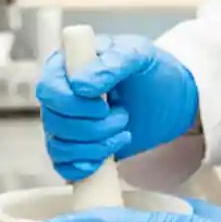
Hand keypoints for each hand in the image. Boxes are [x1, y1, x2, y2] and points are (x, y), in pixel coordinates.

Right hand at [35, 35, 197, 181]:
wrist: (172, 100)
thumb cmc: (152, 71)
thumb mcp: (140, 56)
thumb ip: (112, 63)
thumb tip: (80, 85)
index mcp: (68, 66)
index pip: (48, 89)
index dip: (72, 104)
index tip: (104, 106)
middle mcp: (61, 94)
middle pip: (53, 121)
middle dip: (91, 127)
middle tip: (122, 116)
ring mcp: (66, 123)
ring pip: (59, 145)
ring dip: (94, 146)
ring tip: (123, 132)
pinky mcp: (76, 147)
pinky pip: (63, 164)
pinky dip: (84, 165)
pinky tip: (107, 158)